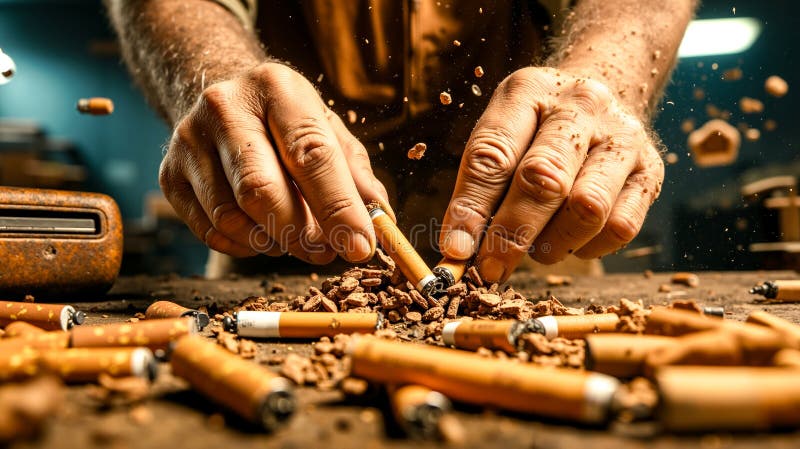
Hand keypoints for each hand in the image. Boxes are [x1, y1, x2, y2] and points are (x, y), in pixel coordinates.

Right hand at [159, 62, 389, 262]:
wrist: (222, 99)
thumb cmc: (286, 121)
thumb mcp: (326, 129)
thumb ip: (355, 172)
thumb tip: (379, 221)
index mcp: (276, 89)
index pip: (310, 155)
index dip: (338, 208)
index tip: (360, 246)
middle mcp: (224, 108)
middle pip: (261, 191)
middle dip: (301, 234)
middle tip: (325, 251)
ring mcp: (189, 141)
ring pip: (232, 218)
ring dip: (273, 243)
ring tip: (295, 237)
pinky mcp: (169, 174)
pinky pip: (210, 232)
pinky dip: (245, 246)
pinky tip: (263, 233)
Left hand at [439, 67, 663, 281]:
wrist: (601, 101)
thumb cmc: (536, 130)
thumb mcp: (501, 135)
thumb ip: (478, 185)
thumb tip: (459, 252)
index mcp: (529, 90)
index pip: (493, 153)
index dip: (470, 208)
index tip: (455, 251)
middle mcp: (582, 105)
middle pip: (544, 179)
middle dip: (510, 234)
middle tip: (488, 270)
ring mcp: (622, 137)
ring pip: (587, 207)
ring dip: (553, 243)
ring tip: (536, 248)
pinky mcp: (651, 171)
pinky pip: (619, 226)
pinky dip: (588, 247)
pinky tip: (571, 240)